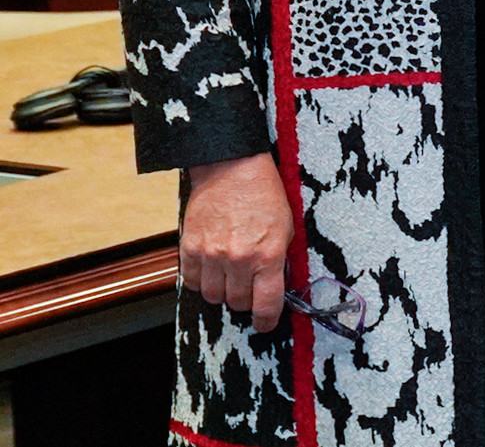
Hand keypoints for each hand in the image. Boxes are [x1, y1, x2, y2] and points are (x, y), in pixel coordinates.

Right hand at [180, 153, 292, 328]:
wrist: (231, 168)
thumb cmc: (264, 195)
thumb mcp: (286, 227)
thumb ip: (278, 259)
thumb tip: (273, 286)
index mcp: (268, 255)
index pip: (266, 304)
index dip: (266, 320)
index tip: (264, 324)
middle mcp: (239, 259)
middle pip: (238, 302)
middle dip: (246, 300)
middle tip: (249, 287)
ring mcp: (211, 255)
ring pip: (214, 296)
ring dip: (223, 292)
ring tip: (230, 276)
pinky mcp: (190, 248)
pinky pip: (192, 282)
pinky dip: (202, 281)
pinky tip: (212, 269)